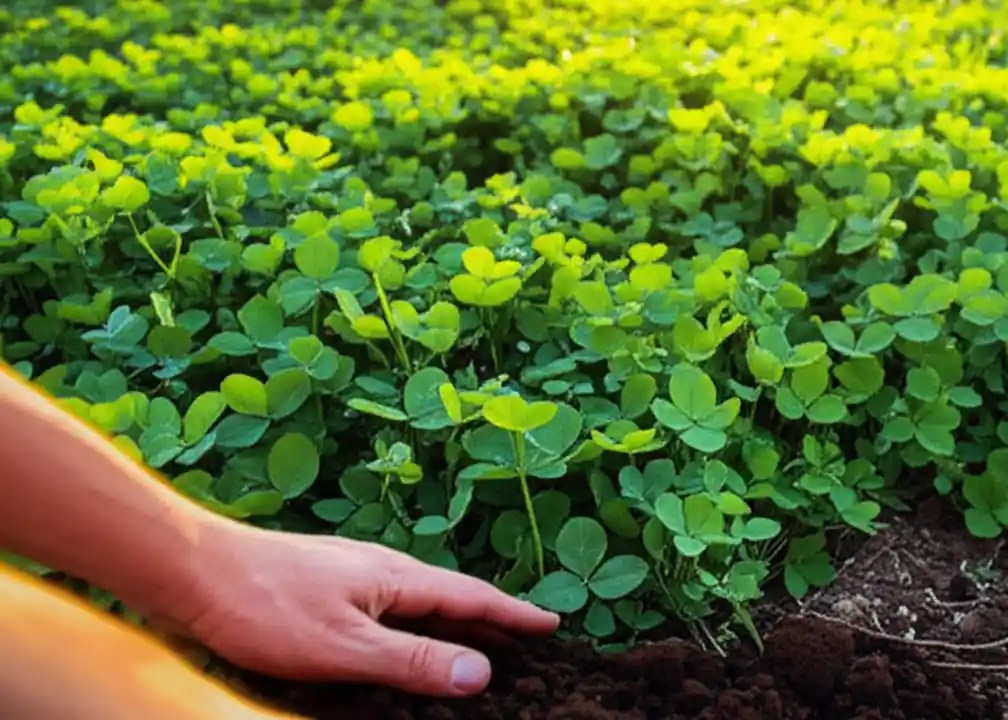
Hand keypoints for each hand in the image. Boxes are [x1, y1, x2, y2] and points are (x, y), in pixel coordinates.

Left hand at [162, 523, 558, 696]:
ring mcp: (353, 575)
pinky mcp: (326, 587)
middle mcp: (382, 570)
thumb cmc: (265, 606)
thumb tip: (479, 671)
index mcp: (396, 579)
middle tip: (528, 639)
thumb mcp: (344, 647)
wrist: (194, 570)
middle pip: (451, 597)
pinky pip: (390, 607)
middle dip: (492, 619)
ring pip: (419, 602)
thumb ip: (411, 661)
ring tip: (477, 642)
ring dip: (453, 622)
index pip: (471, 597)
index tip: (552, 624)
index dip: (513, 615)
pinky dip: (415, 624)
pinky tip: (401, 639)